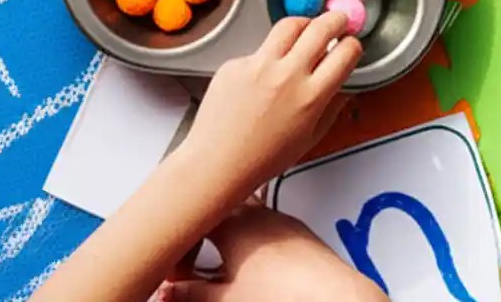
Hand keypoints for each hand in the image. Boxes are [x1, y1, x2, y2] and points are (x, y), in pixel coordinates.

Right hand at [156, 203, 387, 301]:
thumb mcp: (226, 299)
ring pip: (242, 213)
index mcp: (232, 223)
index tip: (172, 261)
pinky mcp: (298, 233)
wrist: (334, 297)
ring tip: (220, 259)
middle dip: (202, 227)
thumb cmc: (285, 295)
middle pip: (218, 207)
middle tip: (190, 252)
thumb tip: (165, 293)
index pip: (192, 215)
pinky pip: (264, 225)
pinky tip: (254, 261)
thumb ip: (191, 294)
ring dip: (226, 231)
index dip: (177, 238)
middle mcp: (256, 213)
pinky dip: (251, 238)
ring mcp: (279, 220)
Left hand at [178, 13, 361, 199]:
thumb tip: (345, 87)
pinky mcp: (235, 63)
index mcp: (311, 97)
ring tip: (305, 32)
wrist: (218, 162)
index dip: (352, 45)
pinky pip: (260, 49)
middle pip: (320, 28)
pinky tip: (263, 76)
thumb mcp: (310, 138)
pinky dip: (268, 55)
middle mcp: (286, 75)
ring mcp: (258, 65)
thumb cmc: (263, 158)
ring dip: (304, 24)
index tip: (350, 45)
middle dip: (335, 20)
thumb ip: (331, 108)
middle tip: (337, 21)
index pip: (345, 53)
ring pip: (289, 25)